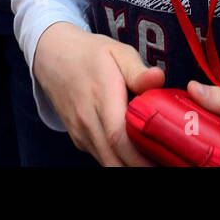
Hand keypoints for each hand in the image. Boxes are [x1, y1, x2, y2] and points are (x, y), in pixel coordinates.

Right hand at [32, 22, 164, 165]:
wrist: (52, 56)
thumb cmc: (90, 54)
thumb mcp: (117, 52)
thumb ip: (138, 70)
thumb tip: (158, 79)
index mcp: (101, 96)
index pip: (119, 137)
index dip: (142, 157)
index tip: (166, 159)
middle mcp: (87, 120)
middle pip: (115, 160)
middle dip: (141, 167)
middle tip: (167, 163)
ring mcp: (81, 133)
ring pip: (108, 163)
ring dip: (130, 165)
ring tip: (155, 159)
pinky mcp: (79, 140)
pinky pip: (102, 158)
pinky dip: (119, 161)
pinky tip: (136, 152)